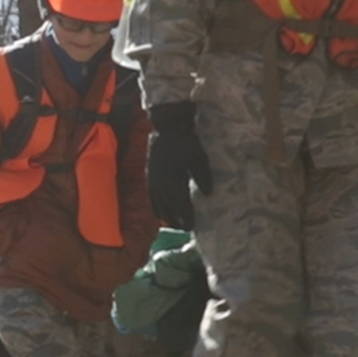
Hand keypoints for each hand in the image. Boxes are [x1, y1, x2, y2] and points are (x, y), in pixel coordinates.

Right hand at [146, 102, 212, 229]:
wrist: (167, 127)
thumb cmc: (186, 141)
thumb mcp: (199, 157)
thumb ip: (203, 176)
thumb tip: (208, 194)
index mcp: (174, 179)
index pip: (180, 204)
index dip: (186, 216)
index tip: (193, 226)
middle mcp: (161, 183)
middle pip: (167, 207)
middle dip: (176, 220)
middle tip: (185, 229)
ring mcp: (153, 179)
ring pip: (158, 203)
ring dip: (165, 215)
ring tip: (172, 225)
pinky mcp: (149, 174)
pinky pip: (151, 195)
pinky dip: (156, 206)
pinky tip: (160, 211)